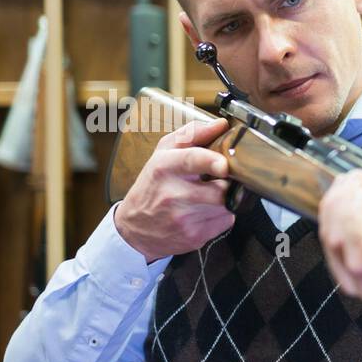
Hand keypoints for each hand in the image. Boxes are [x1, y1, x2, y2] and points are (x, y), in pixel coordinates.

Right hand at [114, 117, 234, 262]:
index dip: (212, 161)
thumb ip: (191, 135)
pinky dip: (222, 215)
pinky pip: (226, 221)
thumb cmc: (153, 186)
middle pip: (219, 189)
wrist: (135, 227)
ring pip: (227, 205)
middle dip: (226, 184)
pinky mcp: (194, 237)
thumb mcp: (163, 154)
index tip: (224, 165)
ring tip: (208, 196)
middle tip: (218, 181)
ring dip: (225, 199)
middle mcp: (172, 194)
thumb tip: (220, 124)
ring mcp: (184, 219)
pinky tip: (206, 211)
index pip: (191, 160)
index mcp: (164, 168)